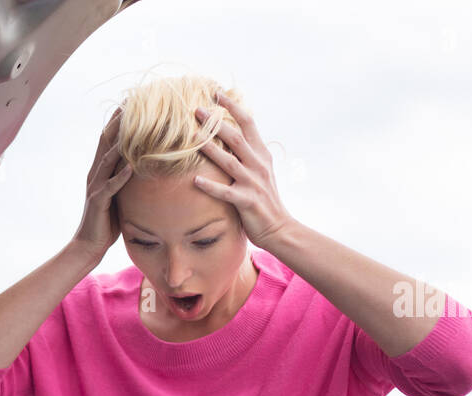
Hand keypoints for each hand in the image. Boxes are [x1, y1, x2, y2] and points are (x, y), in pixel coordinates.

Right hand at [70, 107, 132, 262]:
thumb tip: (145, 165)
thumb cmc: (107, 221)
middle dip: (118, 121)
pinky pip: (111, 186)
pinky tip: (132, 167)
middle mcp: (95, 173)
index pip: (108, 139)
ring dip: (120, 142)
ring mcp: (95, 186)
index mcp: (100, 170)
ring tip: (133, 126)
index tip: (131, 102)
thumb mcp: (120, 194)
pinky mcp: (98, 201)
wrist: (89, 245)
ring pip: (107, 159)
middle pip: (106, 141)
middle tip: (131, 101)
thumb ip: (127, 178)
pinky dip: (121, 176)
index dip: (118, 120)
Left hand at [193, 91, 295, 248]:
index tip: (217, 92)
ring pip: (228, 161)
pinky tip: (195, 181)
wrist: (279, 227)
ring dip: (209, 148)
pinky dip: (210, 186)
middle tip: (196, 109)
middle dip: (216, 122)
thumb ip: (247, 153)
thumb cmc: (264, 198)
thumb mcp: (260, 170)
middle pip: (236, 137)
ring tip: (192, 138)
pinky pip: (225, 192)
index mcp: (261, 153)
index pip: (248, 122)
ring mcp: (252, 182)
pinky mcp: (246, 201)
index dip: (233, 105)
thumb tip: (231, 134)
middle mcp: (258, 164)